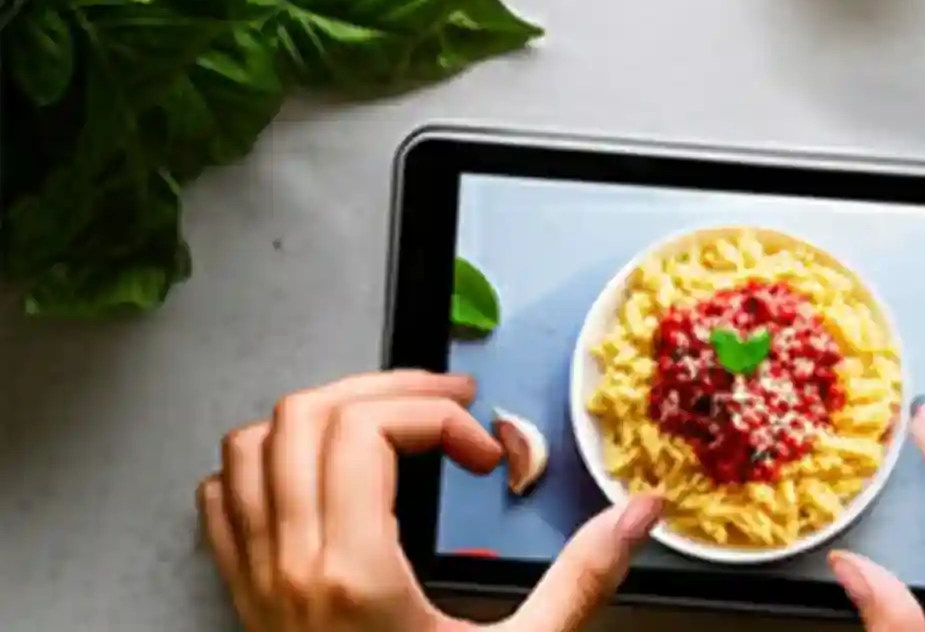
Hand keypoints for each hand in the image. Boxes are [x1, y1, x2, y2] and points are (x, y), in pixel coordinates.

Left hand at [197, 371, 662, 631]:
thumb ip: (580, 581)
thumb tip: (637, 515)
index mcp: (354, 572)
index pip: (369, 429)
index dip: (437, 416)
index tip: (482, 453)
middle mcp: (291, 565)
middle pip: (310, 416)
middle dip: (387, 391)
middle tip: (447, 400)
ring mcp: (256, 579)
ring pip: (253, 444)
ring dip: (320, 416)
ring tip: (383, 421)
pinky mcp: (243, 597)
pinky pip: (222, 499)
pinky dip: (261, 464)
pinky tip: (312, 471)